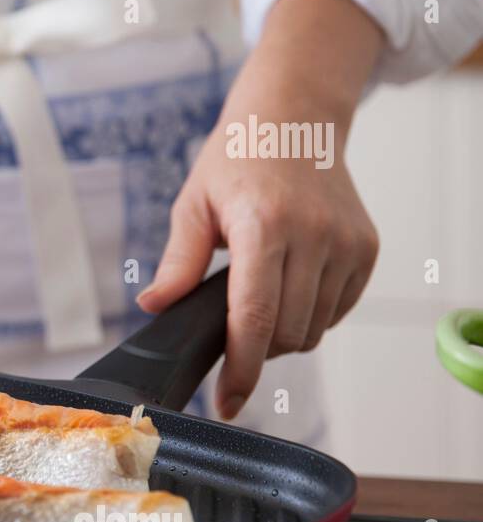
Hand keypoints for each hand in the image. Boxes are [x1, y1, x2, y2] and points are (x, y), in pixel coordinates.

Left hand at [136, 0, 383, 419]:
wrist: (294, 118)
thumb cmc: (236, 159)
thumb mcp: (193, 204)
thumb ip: (177, 262)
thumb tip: (154, 306)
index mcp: (264, 226)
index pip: (253, 318)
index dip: (239, 370)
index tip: (226, 404)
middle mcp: (313, 236)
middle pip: (285, 334)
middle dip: (253, 350)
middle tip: (230, 332)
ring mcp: (346, 243)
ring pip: (313, 330)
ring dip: (282, 334)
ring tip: (258, 302)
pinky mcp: (367, 249)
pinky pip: (337, 311)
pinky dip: (311, 315)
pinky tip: (288, 289)